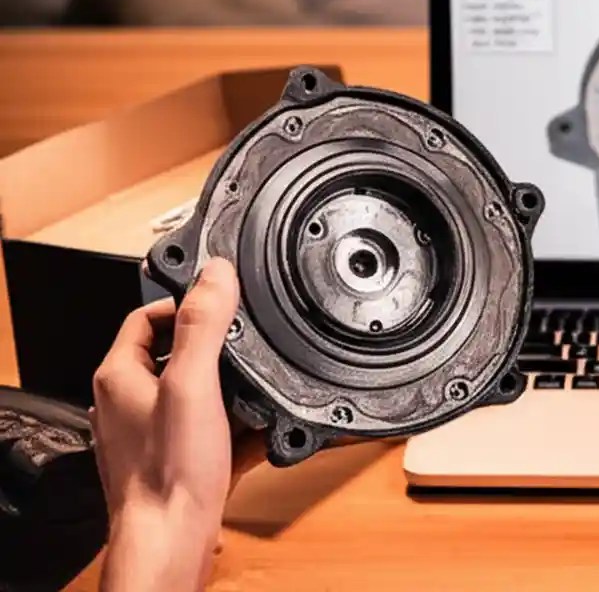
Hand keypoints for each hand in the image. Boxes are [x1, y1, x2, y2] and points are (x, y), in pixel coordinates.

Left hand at [90, 258, 258, 591]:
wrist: (172, 540)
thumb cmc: (169, 472)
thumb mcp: (194, 383)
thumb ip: (204, 324)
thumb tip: (215, 273)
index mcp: (120, 376)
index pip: (146, 316)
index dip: (184, 303)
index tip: (220, 302)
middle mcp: (130, 403)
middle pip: (179, 354)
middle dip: (221, 352)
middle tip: (248, 351)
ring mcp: (153, 433)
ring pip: (200, 394)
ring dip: (234, 392)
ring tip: (259, 394)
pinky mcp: (177, 460)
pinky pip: (214, 431)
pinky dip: (240, 428)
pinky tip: (264, 433)